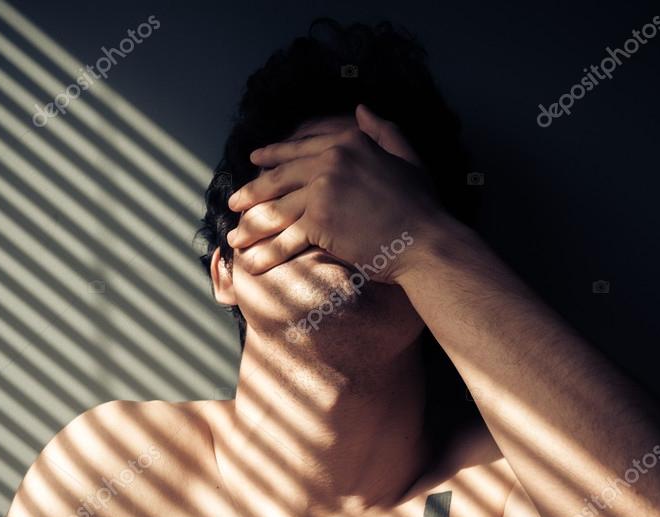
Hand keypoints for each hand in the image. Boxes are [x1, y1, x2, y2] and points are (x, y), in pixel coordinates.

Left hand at [226, 104, 445, 282]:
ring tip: (235, 238)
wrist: (426, 241)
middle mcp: (331, 159)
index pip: (301, 148)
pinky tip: (252, 264)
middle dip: (253, 192)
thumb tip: (360, 109)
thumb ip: (383, 131)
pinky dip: (267, 253)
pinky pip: (286, 237)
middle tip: (233, 202)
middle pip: (280, 177)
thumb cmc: (422, 206)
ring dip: (252, 226)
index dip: (274, 155)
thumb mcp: (407, 158)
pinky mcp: (319, 220)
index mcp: (348, 142)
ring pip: (277, 208)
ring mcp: (322, 188)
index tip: (254, 160)